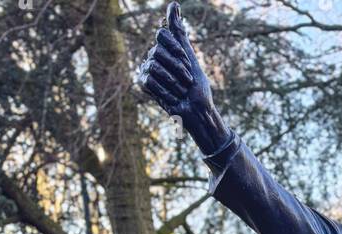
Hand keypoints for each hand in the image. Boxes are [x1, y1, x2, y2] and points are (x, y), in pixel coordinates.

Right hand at [138, 4, 223, 151]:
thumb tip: (174, 3)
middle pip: (158, 50)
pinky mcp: (144, 84)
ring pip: (153, 65)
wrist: (197, 113)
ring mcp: (148, 70)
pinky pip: (148, 80)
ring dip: (173, 82)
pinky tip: (172, 98)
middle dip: (177, 68)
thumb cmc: (197, 89)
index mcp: (167, 49)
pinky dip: (164, 91)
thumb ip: (180, 34)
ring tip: (181, 92)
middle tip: (187, 83)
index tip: (188, 64)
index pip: (162, 34)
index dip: (177, 51)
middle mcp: (155, 56)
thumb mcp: (191, 58)